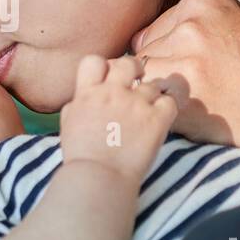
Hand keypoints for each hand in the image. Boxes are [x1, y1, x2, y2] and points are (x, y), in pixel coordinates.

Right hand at [60, 53, 183, 181]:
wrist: (99, 178)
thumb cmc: (81, 157)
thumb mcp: (68, 123)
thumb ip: (77, 103)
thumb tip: (84, 96)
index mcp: (88, 93)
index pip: (94, 61)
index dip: (105, 67)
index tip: (110, 77)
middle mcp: (112, 92)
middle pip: (128, 63)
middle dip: (135, 68)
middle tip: (139, 79)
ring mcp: (136, 104)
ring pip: (153, 85)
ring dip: (153, 95)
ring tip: (150, 111)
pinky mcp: (156, 119)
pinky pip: (170, 102)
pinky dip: (169, 108)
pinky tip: (163, 119)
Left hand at [130, 0, 239, 159]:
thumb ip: (199, 26)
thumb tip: (156, 41)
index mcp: (201, 2)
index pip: (153, 31)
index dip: (165, 56)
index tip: (185, 70)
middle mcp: (188, 26)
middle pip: (143, 54)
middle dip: (159, 73)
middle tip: (190, 91)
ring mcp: (182, 60)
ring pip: (143, 78)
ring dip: (158, 93)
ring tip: (191, 104)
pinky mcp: (182, 96)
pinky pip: (152, 103)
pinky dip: (164, 113)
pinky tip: (192, 118)